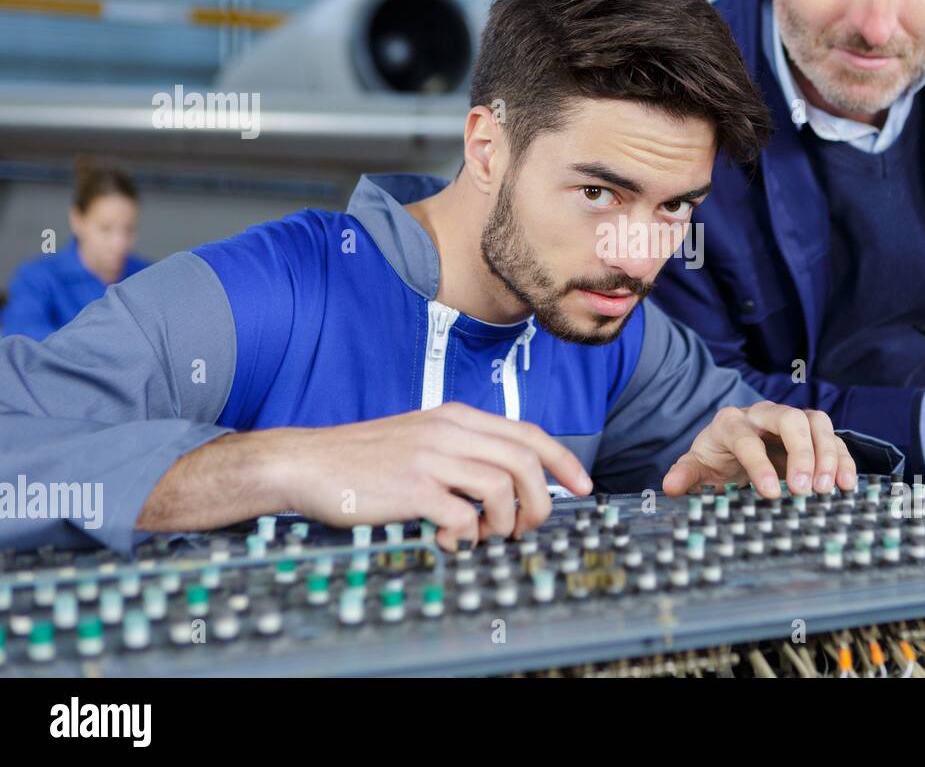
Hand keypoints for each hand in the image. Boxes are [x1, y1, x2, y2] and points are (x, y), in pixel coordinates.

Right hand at [278, 402, 590, 548]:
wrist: (307, 462)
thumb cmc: (364, 458)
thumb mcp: (423, 438)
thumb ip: (465, 452)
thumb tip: (509, 484)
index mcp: (457, 418)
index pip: (529, 434)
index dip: (563, 462)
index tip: (582, 487)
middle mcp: (451, 431)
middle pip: (526, 461)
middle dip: (540, 501)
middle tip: (525, 527)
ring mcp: (432, 457)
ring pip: (503, 488)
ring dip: (503, 522)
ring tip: (482, 534)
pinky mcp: (412, 488)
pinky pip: (463, 517)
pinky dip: (466, 537)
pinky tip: (447, 540)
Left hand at [662, 401, 855, 498]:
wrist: (733, 451)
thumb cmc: (716, 460)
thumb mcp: (698, 469)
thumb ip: (686, 475)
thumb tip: (672, 486)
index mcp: (731, 422)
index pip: (747, 437)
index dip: (758, 463)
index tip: (770, 493)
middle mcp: (763, 414)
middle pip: (789, 419)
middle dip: (800, 452)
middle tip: (803, 489)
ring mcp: (791, 420)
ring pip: (816, 422)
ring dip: (826, 454)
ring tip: (828, 489)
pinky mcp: (812, 434)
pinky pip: (833, 438)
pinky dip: (843, 459)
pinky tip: (847, 485)